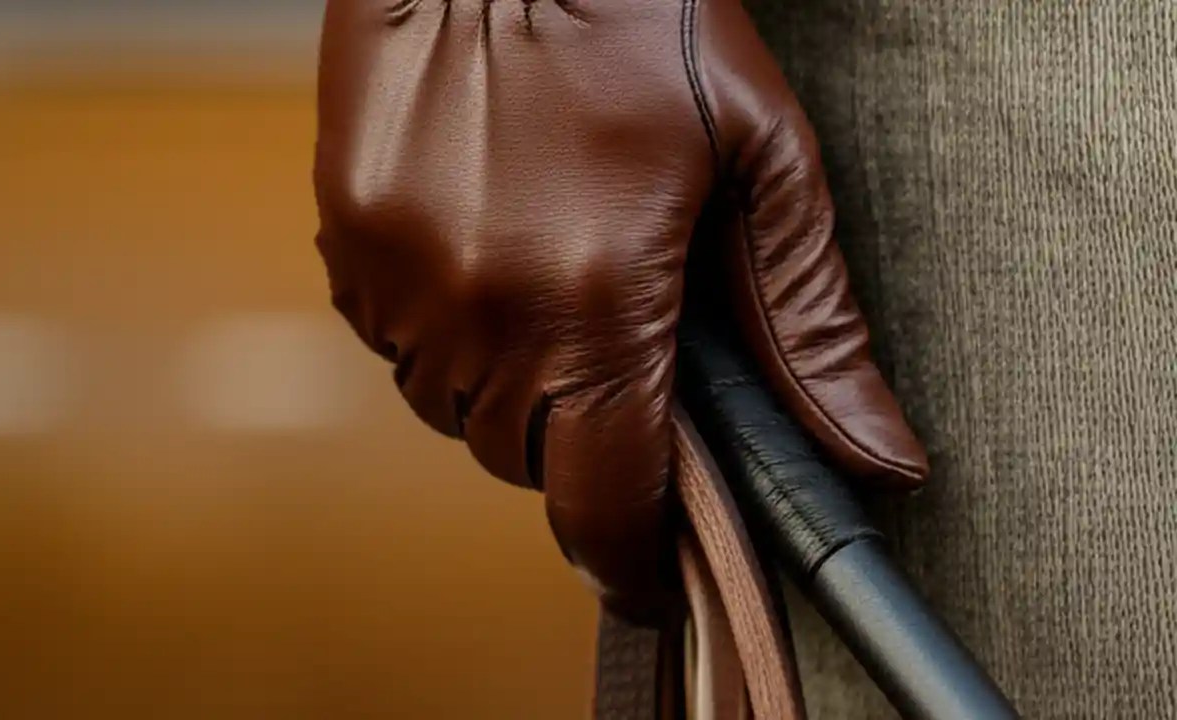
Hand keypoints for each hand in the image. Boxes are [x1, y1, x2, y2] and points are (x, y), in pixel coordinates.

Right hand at [314, 0, 927, 619]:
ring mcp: (393, 274)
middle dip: (578, 441)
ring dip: (509, 387)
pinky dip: (447, 333)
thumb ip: (809, 326)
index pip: (603, 497)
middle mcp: (474, 308)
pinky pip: (396, 341)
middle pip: (525, 461)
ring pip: (455, 409)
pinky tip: (487, 252)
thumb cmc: (640, 14)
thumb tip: (872, 454)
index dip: (631, 553)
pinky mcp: (343, 234)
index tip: (648, 566)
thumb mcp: (760, 160)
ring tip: (554, 290)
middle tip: (619, 361)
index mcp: (589, 298)